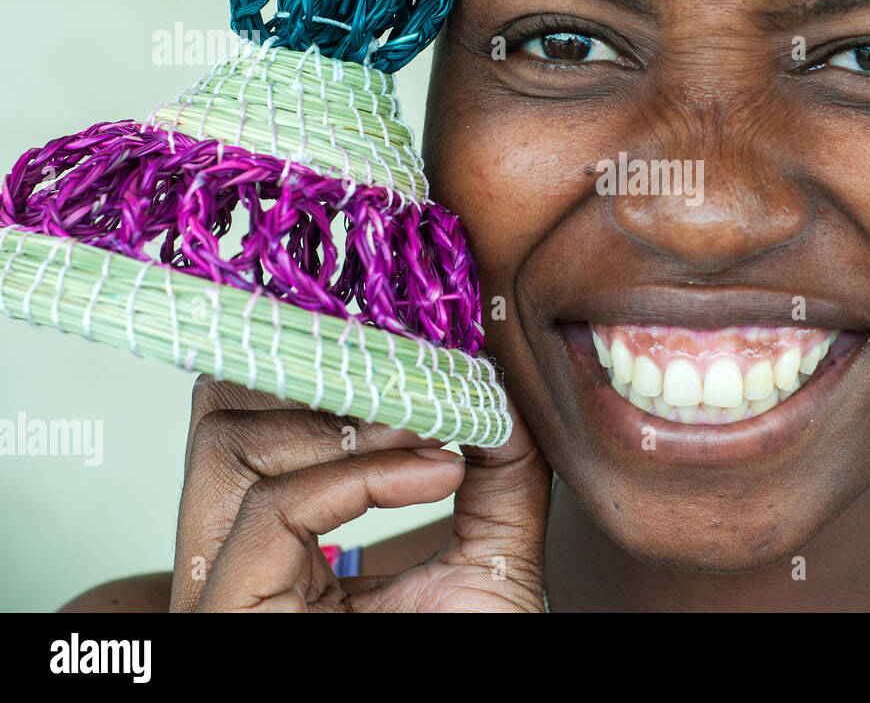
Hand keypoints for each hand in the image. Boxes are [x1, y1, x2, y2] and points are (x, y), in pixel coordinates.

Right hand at [171, 375, 550, 611]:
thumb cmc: (465, 670)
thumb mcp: (495, 562)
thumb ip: (498, 478)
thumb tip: (497, 395)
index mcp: (281, 548)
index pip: (258, 422)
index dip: (330, 369)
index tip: (421, 349)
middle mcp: (234, 563)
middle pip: (220, 419)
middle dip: (318, 380)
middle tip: (416, 379)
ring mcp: (223, 591)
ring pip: (229, 446)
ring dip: (346, 419)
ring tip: (435, 434)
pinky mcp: (228, 617)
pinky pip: (273, 506)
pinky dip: (362, 472)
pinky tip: (436, 473)